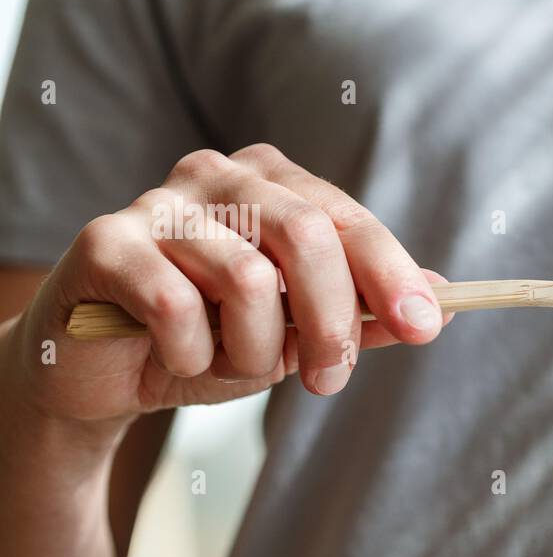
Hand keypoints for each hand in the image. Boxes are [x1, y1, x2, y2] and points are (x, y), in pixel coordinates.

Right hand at [6, 144, 450, 425]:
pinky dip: (193, 354)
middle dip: (331, 322)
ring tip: (235, 367)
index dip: (392, 275)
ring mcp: (158, 203)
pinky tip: (179, 359)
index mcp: (274, 182)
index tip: (424, 328)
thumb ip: (365, 317)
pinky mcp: (106, 242)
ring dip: (254, 351)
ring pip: (247, 280)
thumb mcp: (300, 334)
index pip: (348, 220)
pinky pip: (176, 304)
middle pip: (307, 236)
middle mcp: (218, 175)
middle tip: (328, 381)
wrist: (107, 370)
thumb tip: (443, 307)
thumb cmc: (212, 338)